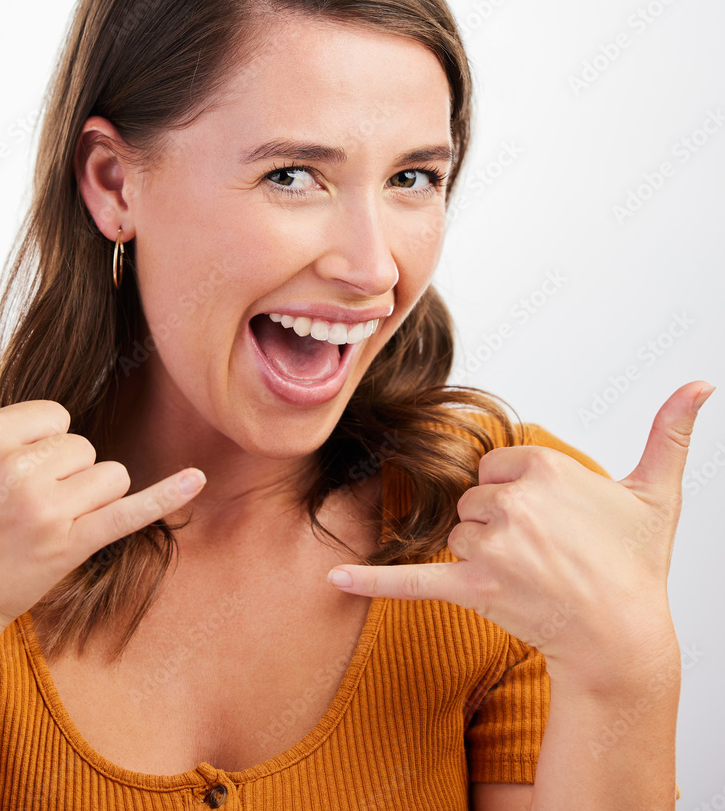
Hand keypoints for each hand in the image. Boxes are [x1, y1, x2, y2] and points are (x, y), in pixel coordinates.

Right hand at [0, 348, 206, 658]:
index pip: (54, 415)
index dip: (38, 446)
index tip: (7, 478)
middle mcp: (19, 466)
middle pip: (82, 446)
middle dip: (61, 475)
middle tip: (17, 510)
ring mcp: (48, 508)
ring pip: (107, 475)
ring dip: (85, 500)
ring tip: (40, 527)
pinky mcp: (73, 544)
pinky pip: (132, 511)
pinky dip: (167, 494)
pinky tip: (198, 477)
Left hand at [327, 381, 713, 679]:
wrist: (624, 638)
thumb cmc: (636, 566)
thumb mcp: (656, 494)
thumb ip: (670, 433)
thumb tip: (701, 385)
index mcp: (542, 467)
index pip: (495, 466)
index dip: (517, 493)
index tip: (550, 521)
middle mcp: (512, 501)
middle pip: (471, 499)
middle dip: (497, 523)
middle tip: (542, 553)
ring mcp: (490, 545)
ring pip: (455, 533)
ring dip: (479, 554)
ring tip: (526, 575)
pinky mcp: (471, 587)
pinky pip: (410, 578)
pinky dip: (372, 580)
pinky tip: (335, 576)